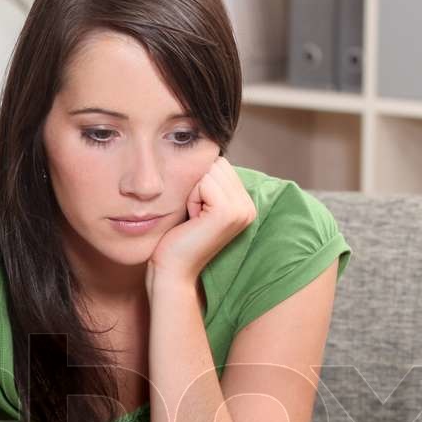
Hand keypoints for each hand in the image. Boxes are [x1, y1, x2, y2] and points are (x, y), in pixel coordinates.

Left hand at [147, 156, 255, 291]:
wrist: (172, 270)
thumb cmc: (177, 238)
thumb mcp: (197, 204)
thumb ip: (208, 182)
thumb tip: (204, 151)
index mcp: (245, 203)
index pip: (220, 164)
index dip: (199, 181)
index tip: (196, 211)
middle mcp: (249, 206)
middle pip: (216, 164)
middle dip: (196, 184)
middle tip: (194, 215)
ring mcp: (241, 209)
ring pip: (209, 171)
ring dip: (192, 191)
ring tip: (193, 217)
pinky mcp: (227, 212)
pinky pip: (203, 182)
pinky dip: (190, 198)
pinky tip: (192, 219)